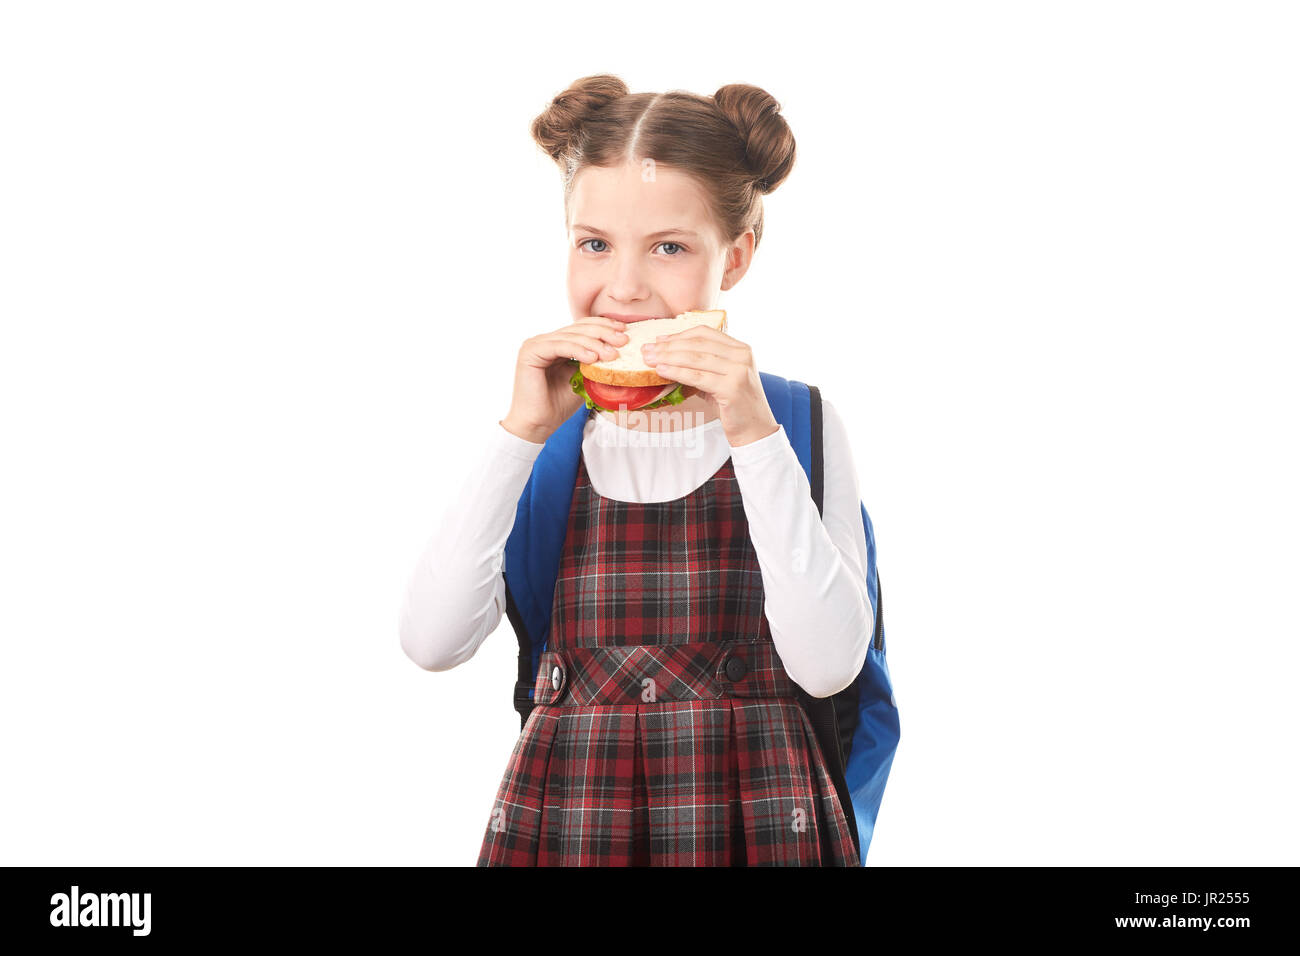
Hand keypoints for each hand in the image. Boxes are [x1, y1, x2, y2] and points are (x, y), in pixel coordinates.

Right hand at [500, 317, 629, 442]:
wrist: (539, 424)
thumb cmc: (559, 405)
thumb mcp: (584, 379)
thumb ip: (596, 363)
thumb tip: (620, 351)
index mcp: (557, 343)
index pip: (583, 328)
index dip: (604, 326)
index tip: (625, 331)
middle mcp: (545, 340)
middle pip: (578, 328)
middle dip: (603, 332)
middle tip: (623, 340)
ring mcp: (536, 344)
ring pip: (571, 336)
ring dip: (594, 344)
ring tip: (612, 354)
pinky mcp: (530, 352)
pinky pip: (559, 346)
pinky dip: (577, 351)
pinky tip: (593, 358)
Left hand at [639, 326, 779, 446]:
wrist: (754, 430)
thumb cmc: (733, 405)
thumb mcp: (719, 378)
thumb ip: (700, 366)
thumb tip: (665, 357)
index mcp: (740, 348)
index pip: (705, 333)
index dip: (679, 335)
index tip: (659, 339)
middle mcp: (742, 355)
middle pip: (698, 344)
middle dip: (668, 346)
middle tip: (647, 349)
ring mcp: (738, 371)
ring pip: (695, 359)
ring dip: (668, 357)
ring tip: (649, 359)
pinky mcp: (732, 387)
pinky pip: (697, 377)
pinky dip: (677, 372)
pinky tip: (661, 371)